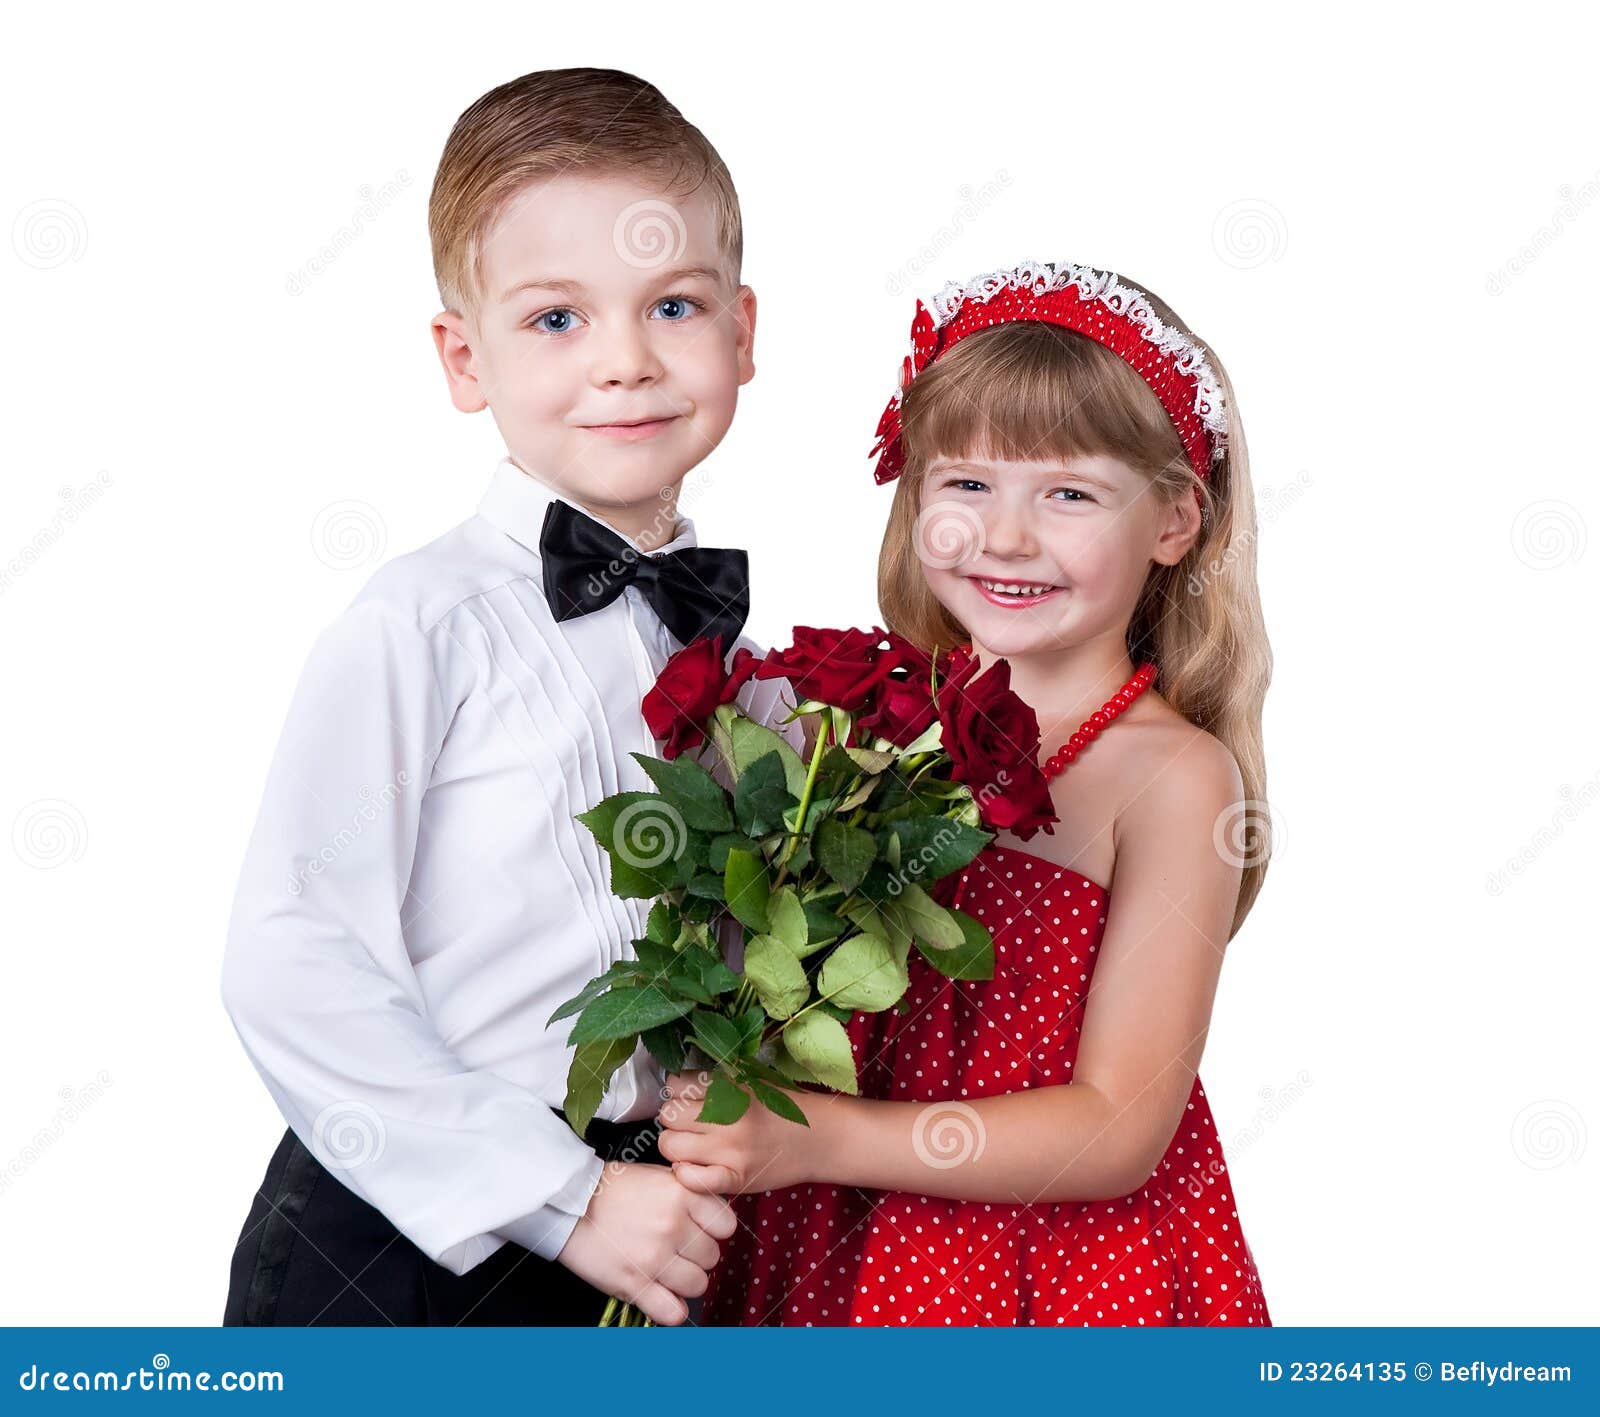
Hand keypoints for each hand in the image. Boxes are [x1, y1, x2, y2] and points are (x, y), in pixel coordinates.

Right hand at [554, 1159, 736, 1324]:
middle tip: (677, 1251)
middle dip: (697, 1256)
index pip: (726, 1225)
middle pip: (712, 1257)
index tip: (700, 1231)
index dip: (714, 1230)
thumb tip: (713, 1218)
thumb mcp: (659, 1176)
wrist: (571, 1203)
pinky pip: (674, 1312)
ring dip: (685, 1282)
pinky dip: (672, 1310)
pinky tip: (661, 1297)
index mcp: (683, 1194)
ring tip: (666, 1271)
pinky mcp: (635, 1283)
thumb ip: (690, 1193)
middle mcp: (673, 1224)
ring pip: (698, 1284)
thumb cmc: (614, 1188)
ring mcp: (655, 1256)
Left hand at [657, 1069, 821, 1194]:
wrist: (819, 1138)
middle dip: (672, 1119)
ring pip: (670, 1146)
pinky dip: (686, 1175)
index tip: (686, 1098)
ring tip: (690, 1146)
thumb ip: (717, 1083)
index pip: (676, 1084)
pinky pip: (692, 1179)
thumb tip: (675, 1085)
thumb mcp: (751, 1083)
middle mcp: (728, 1117)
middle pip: (667, 1115)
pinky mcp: (736, 1179)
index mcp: (731, 1089)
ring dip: (675, 1146)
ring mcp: (731, 1150)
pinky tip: (694, 1168)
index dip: (677, 1091)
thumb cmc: (782, 1108)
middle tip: (687, 1124)